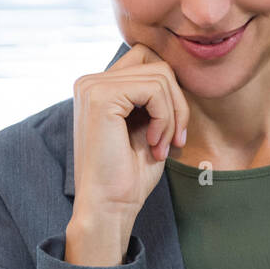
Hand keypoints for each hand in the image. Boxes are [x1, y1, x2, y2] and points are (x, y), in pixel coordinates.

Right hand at [65, 42, 190, 264]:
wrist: (110, 206)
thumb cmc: (130, 174)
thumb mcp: (148, 125)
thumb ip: (156, 95)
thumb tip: (179, 68)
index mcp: (99, 86)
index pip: (149, 62)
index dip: (171, 94)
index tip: (173, 133)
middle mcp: (90, 81)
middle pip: (158, 65)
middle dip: (177, 104)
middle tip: (175, 141)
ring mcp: (93, 86)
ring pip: (161, 76)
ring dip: (173, 116)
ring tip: (162, 146)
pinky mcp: (101, 96)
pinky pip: (155, 89)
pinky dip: (165, 118)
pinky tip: (154, 144)